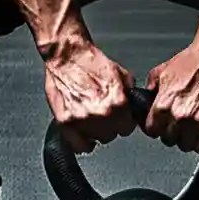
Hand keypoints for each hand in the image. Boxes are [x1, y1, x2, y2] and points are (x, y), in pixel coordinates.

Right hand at [43, 39, 136, 154]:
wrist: (68, 55)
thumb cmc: (91, 62)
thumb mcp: (122, 74)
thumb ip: (129, 94)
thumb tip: (133, 106)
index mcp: (117, 103)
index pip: (127, 128)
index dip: (124, 122)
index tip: (119, 118)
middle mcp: (100, 113)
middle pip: (112, 135)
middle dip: (110, 126)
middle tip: (104, 115)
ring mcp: (81, 119)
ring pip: (96, 140)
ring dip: (95, 132)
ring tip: (92, 118)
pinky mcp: (65, 121)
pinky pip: (77, 145)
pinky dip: (81, 142)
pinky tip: (83, 133)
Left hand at [143, 40, 198, 153]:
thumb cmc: (193, 60)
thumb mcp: (163, 71)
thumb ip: (152, 88)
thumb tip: (146, 98)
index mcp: (162, 105)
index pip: (152, 131)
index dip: (158, 127)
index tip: (163, 125)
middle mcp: (177, 116)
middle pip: (169, 140)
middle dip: (174, 132)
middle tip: (181, 122)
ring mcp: (195, 123)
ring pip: (185, 146)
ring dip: (189, 138)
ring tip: (193, 126)